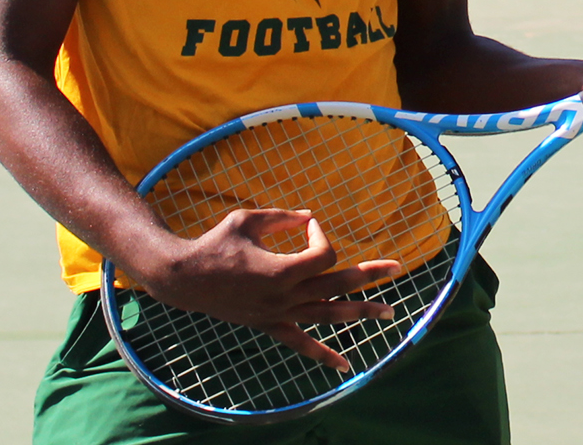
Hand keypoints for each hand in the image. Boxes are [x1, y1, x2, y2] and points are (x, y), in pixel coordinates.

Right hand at [129, 208, 402, 370]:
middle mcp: (286, 297)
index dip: (320, 234)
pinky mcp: (270, 325)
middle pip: (338, 286)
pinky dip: (323, 355)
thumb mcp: (249, 219)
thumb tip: (309, 217)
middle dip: (370, 275)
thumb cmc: (216, 243)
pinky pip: (301, 343)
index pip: (323, 254)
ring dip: (360, 312)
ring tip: (388, 311)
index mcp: (282, 270)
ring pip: (328, 315)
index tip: (306, 224)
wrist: (184, 278)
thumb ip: (282, 216)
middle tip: (397, 267)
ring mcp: (279, 314)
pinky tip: (345, 365)